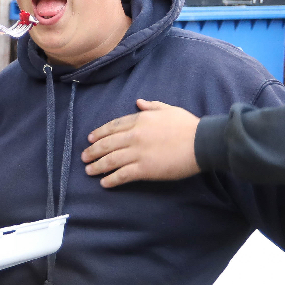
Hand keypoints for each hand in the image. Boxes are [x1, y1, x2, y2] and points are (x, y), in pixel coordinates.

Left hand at [81, 99, 200, 187]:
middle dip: (93, 150)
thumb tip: (139, 102)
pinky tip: (104, 182)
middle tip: (84, 156)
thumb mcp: (168, 109)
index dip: (100, 133)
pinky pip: (122, 174)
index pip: (113, 126)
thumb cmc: (187, 125)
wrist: (200, 142)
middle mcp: (135, 135)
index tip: (90, 138)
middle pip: (108, 143)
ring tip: (89, 170)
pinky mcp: (144, 169)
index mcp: (140, 119)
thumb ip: (152, 106)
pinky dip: (111, 179)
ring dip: (97, 165)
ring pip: (111, 160)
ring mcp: (138, 152)